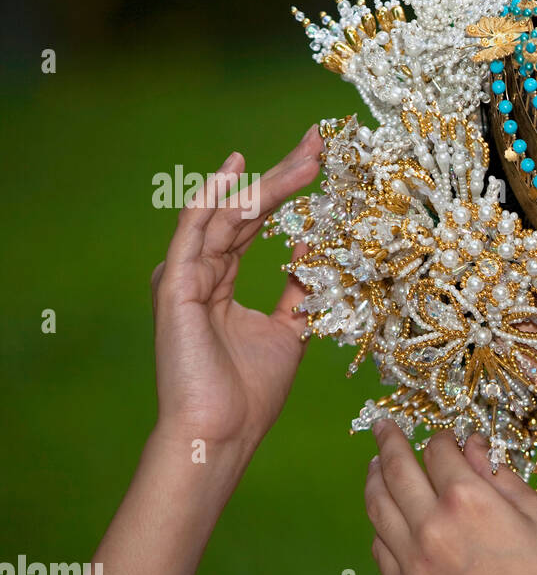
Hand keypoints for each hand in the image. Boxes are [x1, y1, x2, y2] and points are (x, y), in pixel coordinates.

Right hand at [150, 126, 323, 449]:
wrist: (221, 432)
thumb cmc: (250, 393)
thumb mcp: (289, 331)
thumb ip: (298, 289)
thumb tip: (312, 248)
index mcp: (218, 282)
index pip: (254, 221)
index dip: (288, 189)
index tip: (324, 160)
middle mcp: (198, 272)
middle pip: (243, 209)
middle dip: (284, 174)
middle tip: (321, 142)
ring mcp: (183, 276)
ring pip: (226, 213)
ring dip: (265, 182)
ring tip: (306, 157)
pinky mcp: (175, 285)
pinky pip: (195, 231)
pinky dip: (213, 198)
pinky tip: (236, 172)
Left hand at [364, 421, 536, 574]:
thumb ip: (500, 477)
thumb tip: (473, 450)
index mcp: (468, 499)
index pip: (438, 450)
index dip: (443, 438)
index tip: (448, 438)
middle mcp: (431, 527)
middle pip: (395, 470)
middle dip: (388, 442)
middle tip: (383, 426)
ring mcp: (413, 564)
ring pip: (377, 509)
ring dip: (373, 480)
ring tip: (374, 467)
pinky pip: (380, 550)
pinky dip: (380, 526)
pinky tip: (387, 519)